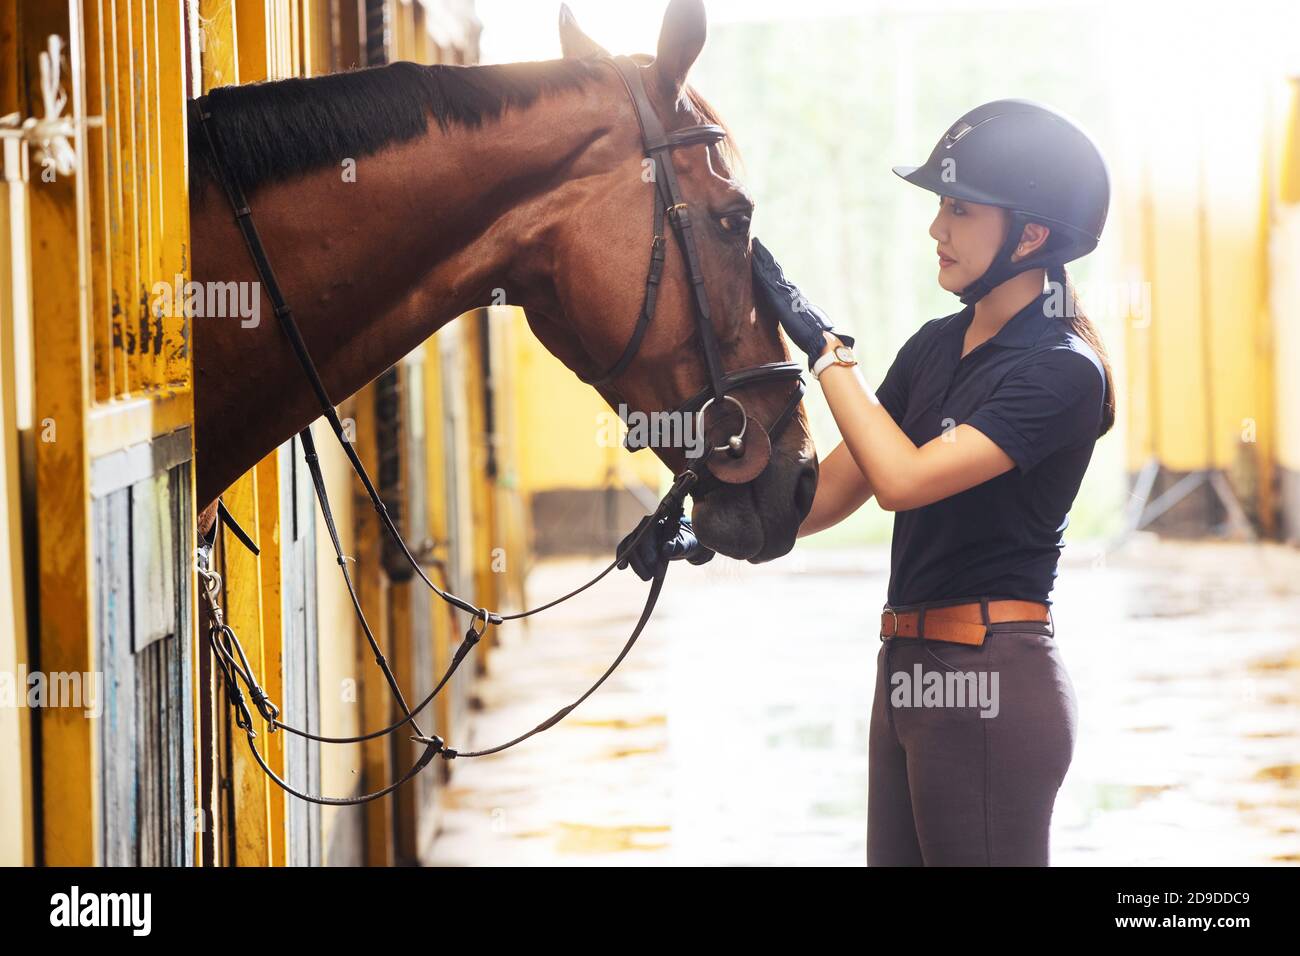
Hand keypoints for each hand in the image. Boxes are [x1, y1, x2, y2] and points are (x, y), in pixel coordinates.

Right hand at [616, 511, 715, 581]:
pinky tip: (622, 567)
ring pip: (629, 548)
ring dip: (635, 565)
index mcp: (658, 521)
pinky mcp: (635, 544)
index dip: (647, 552)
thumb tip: (665, 549)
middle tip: (654, 576)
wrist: (685, 543)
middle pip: (636, 543)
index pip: (647, 535)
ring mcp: (638, 534)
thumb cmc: (686, 541)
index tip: (654, 567)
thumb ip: (677, 545)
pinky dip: (622, 558)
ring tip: (647, 578)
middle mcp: (645, 526)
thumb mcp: (686, 544)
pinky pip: (625, 550)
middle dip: (642, 562)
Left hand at [751, 237, 854, 369]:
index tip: (764, 256)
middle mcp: (790, 289)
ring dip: (761, 255)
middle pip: (775, 268)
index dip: (772, 266)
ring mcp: (785, 291)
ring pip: (771, 268)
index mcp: (794, 296)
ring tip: (753, 244)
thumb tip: (799, 320)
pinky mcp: (779, 295)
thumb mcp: (803, 323)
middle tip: (756, 242)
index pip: (780, 277)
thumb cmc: (814, 336)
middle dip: (765, 255)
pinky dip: (760, 266)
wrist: (820, 336)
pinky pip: (767, 276)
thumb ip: (798, 317)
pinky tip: (752, 257)